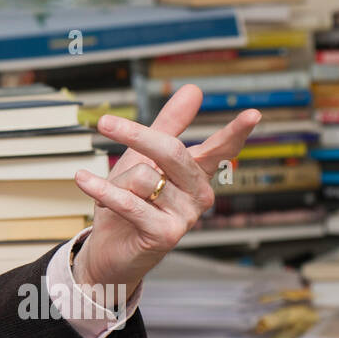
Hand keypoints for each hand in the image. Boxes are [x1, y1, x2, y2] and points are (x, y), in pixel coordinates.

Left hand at [71, 84, 260, 289]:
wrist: (109, 248)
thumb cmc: (129, 199)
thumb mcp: (143, 156)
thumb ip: (168, 125)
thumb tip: (194, 90)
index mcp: (196, 172)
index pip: (220, 149)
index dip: (236, 133)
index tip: (254, 114)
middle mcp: (198, 194)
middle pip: (172, 152)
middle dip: (136, 135)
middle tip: (105, 122)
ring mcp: (186, 216)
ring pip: (143, 177)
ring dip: (116, 181)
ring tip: (113, 195)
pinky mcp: (166, 235)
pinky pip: (129, 201)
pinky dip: (101, 190)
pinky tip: (84, 179)